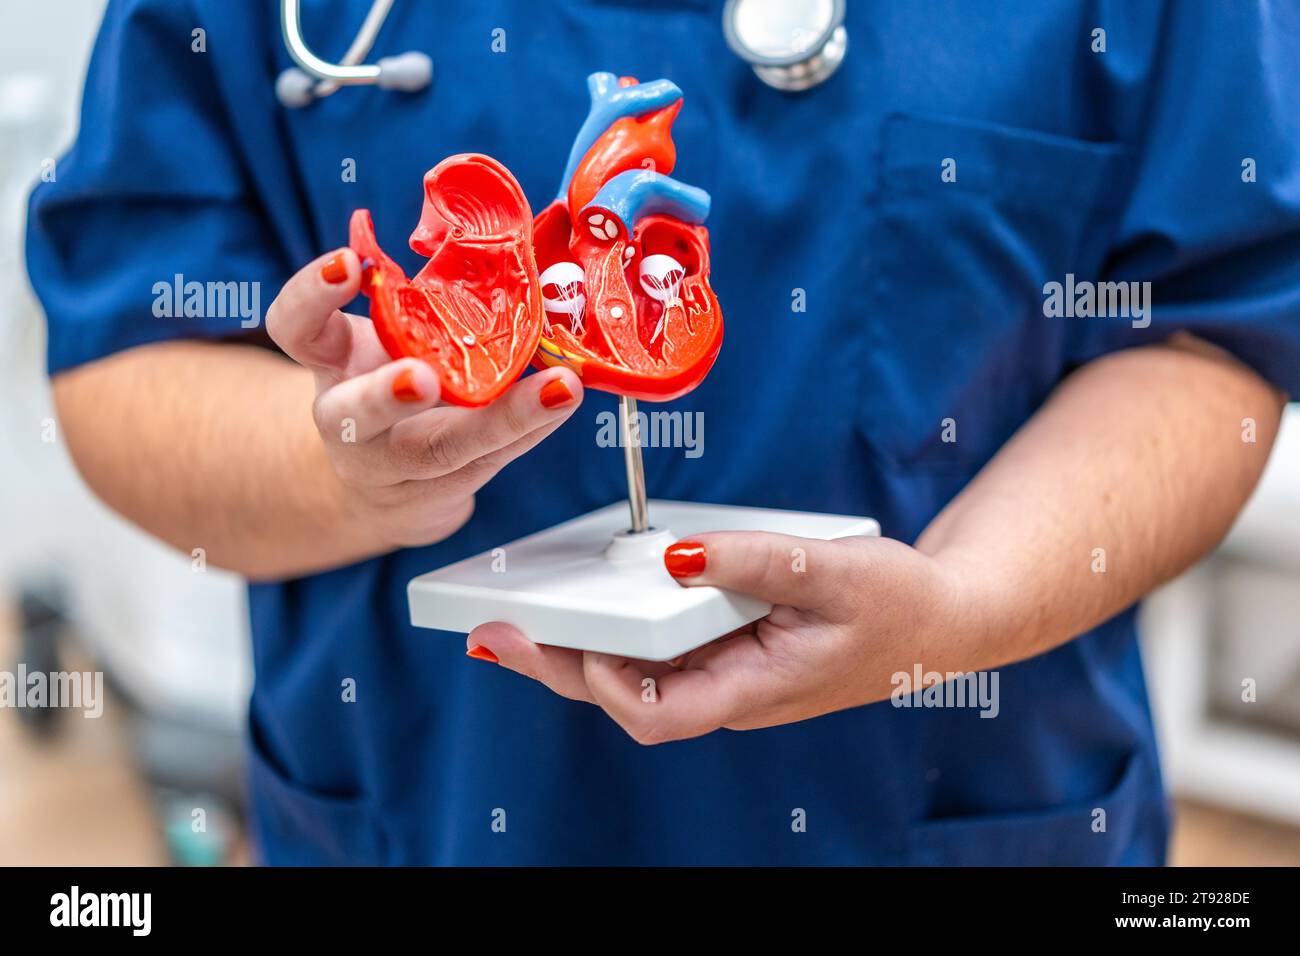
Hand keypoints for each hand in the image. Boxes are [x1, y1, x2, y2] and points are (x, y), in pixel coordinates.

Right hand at [266, 248, 582, 550]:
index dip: (313, 295)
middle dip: (385, 397)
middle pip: (356, 416)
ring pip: (438, 452)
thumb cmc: (387, 381)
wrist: (382, 479)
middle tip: (419, 378)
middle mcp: (350, 420)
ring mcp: (395, 464)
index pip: (298, 327)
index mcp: (331, 362)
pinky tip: (565, 400)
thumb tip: (515, 234)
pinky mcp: (442, 489)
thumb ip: (420, 297)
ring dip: (502, 421)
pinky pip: (490, 459)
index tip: (348, 262)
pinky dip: (533, 426)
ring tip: (556, 390)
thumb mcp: (386, 333)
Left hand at [467, 532, 976, 743]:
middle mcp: (730, 691)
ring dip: (580, 646)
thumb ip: (754, 563)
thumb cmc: (899, 603)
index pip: (655, 712)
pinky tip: (595, 600)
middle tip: (493, 631)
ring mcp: (731, 674)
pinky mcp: (733, 651)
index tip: (571, 636)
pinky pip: (665, 648)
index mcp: (752, 689)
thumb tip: (677, 554)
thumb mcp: (833, 571)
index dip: (602, 682)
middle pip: (625, 693)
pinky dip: (622, 627)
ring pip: (639, 671)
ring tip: (522, 616)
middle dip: (558, 664)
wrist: (944, 622)